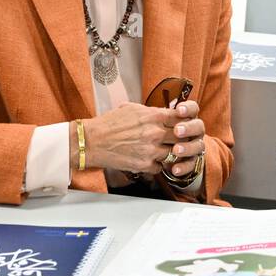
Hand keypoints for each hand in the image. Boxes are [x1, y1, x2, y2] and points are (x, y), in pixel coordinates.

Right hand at [80, 101, 205, 179]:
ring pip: (173, 153)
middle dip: (181, 138)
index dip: (184, 121)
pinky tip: (150, 161)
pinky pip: (160, 167)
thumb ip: (151, 111)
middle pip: (182, 137)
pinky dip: (157, 165)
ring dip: (169, 153)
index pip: (182, 117)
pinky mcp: (144, 164)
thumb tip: (164, 112)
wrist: (91, 141)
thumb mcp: (132, 109)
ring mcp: (151, 150)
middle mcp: (155, 133)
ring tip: (161, 151)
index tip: (184, 124)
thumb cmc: (109, 124)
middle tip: (177, 140)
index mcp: (153, 116)